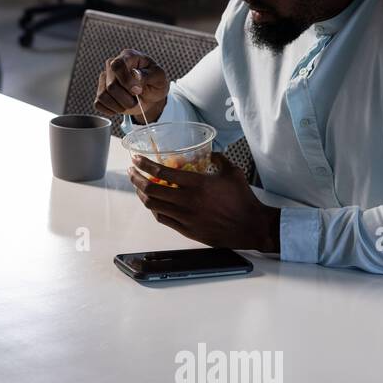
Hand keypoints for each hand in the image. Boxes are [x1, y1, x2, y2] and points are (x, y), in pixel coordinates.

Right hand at [94, 49, 169, 124]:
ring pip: (103, 95)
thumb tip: (135, 75)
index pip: (117, 65)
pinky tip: (121, 106)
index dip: (126, 80)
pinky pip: (99, 104)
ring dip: (119, 105)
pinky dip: (111, 109)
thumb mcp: (159, 77)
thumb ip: (148, 75)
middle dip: (126, 98)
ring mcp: (104, 79)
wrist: (151, 95)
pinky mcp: (101, 92)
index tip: (137, 91)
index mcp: (128, 56)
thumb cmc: (155, 82)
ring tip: (130, 104)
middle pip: (111, 85)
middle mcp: (113, 65)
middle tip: (137, 101)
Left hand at [129, 151, 280, 253]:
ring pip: (153, 205)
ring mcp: (185, 217)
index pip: (161, 173)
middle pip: (151, 189)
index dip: (144, 165)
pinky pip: (162, 219)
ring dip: (142, 194)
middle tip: (132, 172)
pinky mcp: (186, 230)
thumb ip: (219, 159)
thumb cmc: (243, 199)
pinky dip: (154, 210)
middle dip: (136, 179)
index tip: (136, 159)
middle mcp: (187, 200)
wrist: (250, 226)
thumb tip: (210, 152)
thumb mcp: (233, 172)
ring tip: (139, 187)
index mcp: (197, 184)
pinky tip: (153, 204)